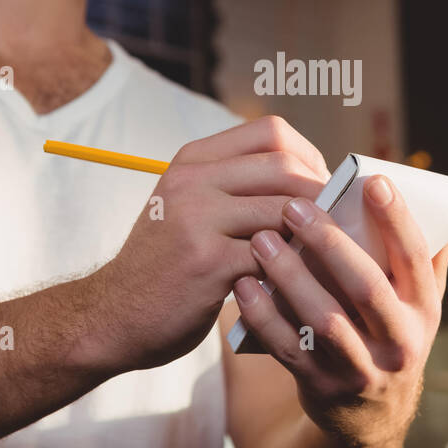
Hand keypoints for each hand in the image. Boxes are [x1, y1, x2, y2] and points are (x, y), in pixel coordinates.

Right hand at [93, 116, 330, 371]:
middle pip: (284, 167)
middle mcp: (192, 180)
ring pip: (284, 210)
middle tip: (334, 223)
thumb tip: (312, 182)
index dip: (308, 155)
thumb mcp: (187, 206)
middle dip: (321, 195)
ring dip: (312, 234)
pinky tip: (300, 281)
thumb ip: (235, 187)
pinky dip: (294, 268)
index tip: (321, 185)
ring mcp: (197, 220)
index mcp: (192, 160)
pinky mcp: (207, 262)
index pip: (270, 131)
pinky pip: (273, 256)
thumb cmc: (166, 265)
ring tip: (323, 253)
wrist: (112, 316)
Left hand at [232, 174, 447, 447]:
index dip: (397, 219)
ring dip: (290, 278)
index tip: (373, 181)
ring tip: (261, 240)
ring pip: (324, 320)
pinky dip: (264, 317)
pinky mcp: (323, 387)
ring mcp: (362, 368)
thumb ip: (424, 258)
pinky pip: (289, 349)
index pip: (415, 257)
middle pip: (366, 287)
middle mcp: (400, 341)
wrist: (368, 417)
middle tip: (294, 207)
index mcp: (423, 309)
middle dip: (329, 244)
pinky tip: (242, 286)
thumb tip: (433, 197)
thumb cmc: (386, 335)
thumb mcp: (416, 305)